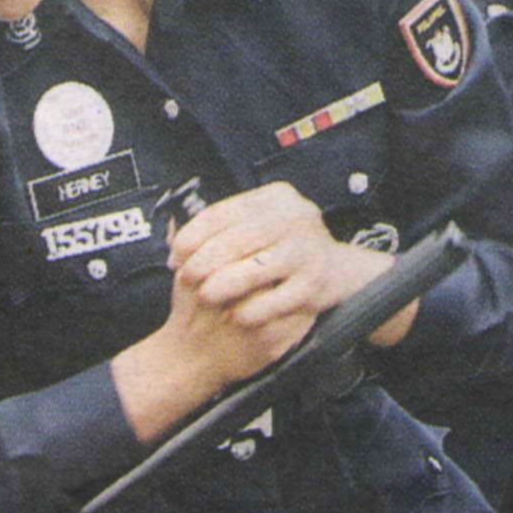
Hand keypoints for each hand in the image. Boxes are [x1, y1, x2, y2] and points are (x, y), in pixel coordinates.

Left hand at [167, 182, 410, 346]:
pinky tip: (234, 315)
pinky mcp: (314, 286)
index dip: (192, 236)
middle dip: (203, 262)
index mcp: (277, 197)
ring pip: (253, 270)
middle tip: (185, 278)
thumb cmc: (285, 247)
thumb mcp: (262, 223)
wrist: (339, 271)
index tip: (175, 255)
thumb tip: (172, 236)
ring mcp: (307, 252)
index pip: (223, 213)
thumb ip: (224, 226)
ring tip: (205, 296)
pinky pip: (273, 301)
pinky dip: (249, 310)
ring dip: (222, 286)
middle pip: (235, 240)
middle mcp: (296, 218)